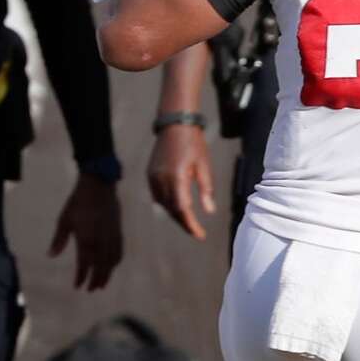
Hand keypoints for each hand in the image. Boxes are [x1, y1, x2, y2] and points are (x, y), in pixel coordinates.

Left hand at [49, 173, 123, 290]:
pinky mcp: (118, 231)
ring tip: (101, 284)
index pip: (85, 264)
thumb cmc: (78, 202)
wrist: (98, 185)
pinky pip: (119, 251)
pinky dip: (115, 262)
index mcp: (86, 239)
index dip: (81, 277)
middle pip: (100, 266)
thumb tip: (50, 255)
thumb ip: (59, 239)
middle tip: (91, 290)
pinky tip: (112, 266)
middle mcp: (101, 241)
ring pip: (111, 261)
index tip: (77, 286)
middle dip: (95, 280)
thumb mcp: (64, 220)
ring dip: (107, 274)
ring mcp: (112, 237)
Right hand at [147, 124, 216, 239]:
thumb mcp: (204, 166)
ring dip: (175, 215)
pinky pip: (158, 196)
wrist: (175, 125)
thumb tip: (209, 211)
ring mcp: (153, 177)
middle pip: (172, 210)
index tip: (200, 235)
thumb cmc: (194, 144)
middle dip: (184, 223)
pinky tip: (177, 207)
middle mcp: (162, 179)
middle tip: (197, 232)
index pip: (182, 209)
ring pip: (163, 205)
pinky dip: (167, 204)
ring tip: (189, 221)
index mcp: (177, 177)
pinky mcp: (150, 174)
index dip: (191, 225)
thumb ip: (206, 189)